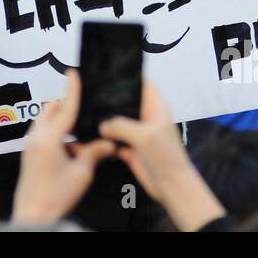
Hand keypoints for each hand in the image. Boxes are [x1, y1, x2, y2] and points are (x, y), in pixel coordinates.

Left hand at [11, 71, 115, 225]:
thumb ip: (94, 153)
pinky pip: (42, 133)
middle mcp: (36, 138)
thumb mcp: (81, 173)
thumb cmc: (54, 198)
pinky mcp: (29, 153)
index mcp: (49, 139)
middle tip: (83, 109)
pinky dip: (55, 133)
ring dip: (61, 122)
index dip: (72, 89)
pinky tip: (70, 148)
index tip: (73, 73)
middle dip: (66, 106)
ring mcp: (30, 145)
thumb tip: (107, 142)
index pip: (65, 107)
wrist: (34, 214)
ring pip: (45, 121)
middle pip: (51, 110)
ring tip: (79, 135)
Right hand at [99, 80, 224, 230]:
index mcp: (155, 107)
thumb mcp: (145, 136)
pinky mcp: (130, 147)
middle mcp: (146, 116)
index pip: (142, 83)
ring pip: (117, 120)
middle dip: (110, 98)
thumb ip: (121, 126)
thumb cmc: (167, 157)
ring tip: (86, 110)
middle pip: (126, 101)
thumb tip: (102, 125)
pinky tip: (89, 134)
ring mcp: (137, 132)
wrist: (171, 186)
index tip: (109, 71)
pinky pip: (113, 138)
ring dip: (105, 119)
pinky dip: (103, 138)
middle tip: (89, 91)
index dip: (128, 76)